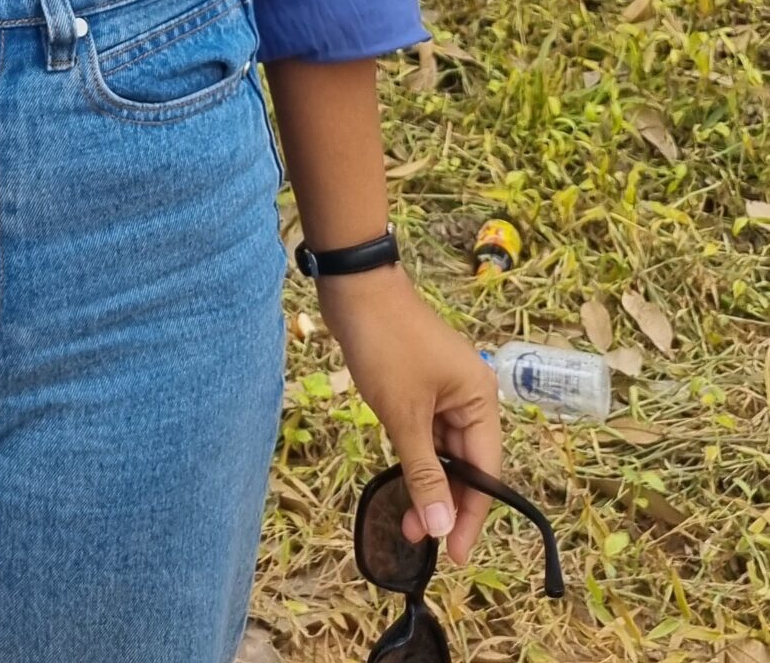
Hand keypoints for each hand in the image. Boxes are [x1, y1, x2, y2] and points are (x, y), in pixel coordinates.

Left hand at [316, 267, 500, 562]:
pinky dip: (415, 459)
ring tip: (406, 523)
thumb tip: (440, 526)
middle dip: (445, 502)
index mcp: (481, 399)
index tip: (453, 554)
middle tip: (420, 540)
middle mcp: (471, 396)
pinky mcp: (418, 387)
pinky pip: (425, 434)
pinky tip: (402, 484)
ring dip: (426, 484)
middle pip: (466, 464)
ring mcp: (444, 391)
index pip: (485, 471)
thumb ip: (424, 472)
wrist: (355, 286)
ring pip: (442, 452)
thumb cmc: (386, 346)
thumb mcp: (404, 415)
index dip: (470, 514)